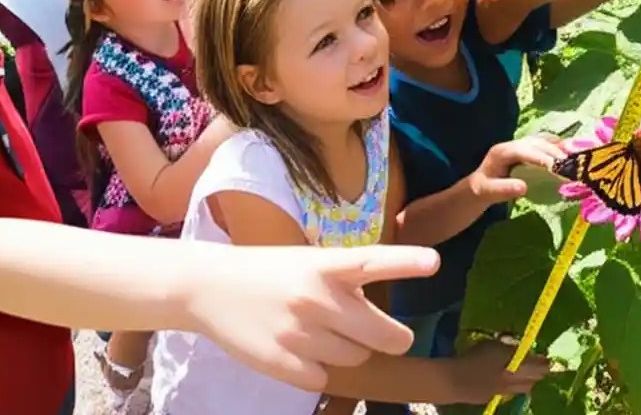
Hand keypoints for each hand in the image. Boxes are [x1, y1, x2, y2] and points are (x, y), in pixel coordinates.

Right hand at [185, 244, 439, 391]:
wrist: (207, 288)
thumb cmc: (267, 272)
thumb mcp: (306, 262)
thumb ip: (343, 281)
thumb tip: (379, 317)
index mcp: (323, 265)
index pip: (371, 262)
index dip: (405, 262)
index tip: (433, 262)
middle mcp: (315, 298)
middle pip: (384, 334)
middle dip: (392, 337)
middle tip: (389, 336)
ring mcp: (299, 333)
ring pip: (356, 358)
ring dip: (346, 349)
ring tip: (318, 332)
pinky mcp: (283, 363)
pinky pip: (323, 378)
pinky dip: (316, 368)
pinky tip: (296, 349)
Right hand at [452, 339, 550, 402]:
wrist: (457, 380)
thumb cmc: (474, 357)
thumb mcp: (493, 345)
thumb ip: (507, 347)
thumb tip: (517, 347)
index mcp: (518, 366)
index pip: (540, 365)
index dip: (545, 361)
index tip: (547, 357)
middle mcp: (516, 381)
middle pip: (535, 379)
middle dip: (539, 373)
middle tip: (539, 366)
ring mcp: (506, 391)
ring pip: (525, 388)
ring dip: (528, 382)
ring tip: (525, 374)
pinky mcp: (494, 397)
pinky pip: (510, 392)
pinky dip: (512, 386)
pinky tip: (504, 380)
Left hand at [468, 135, 567, 202]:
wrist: (478, 188)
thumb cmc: (482, 191)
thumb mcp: (487, 193)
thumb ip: (503, 189)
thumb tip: (523, 187)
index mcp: (501, 153)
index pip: (522, 150)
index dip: (539, 156)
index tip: (555, 166)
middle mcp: (511, 145)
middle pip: (535, 143)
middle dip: (552, 151)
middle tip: (569, 164)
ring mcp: (520, 146)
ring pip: (541, 141)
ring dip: (557, 147)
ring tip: (574, 156)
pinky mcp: (527, 151)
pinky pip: (544, 145)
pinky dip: (557, 147)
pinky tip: (569, 153)